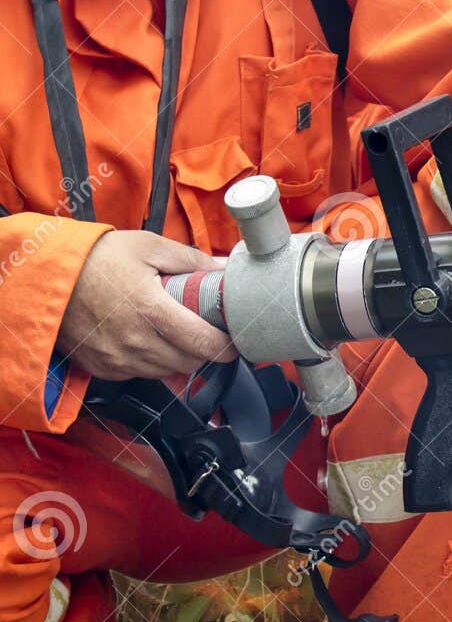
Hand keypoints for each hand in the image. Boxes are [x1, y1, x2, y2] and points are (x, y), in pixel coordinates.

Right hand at [58, 230, 236, 379]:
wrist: (45, 275)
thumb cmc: (96, 258)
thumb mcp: (148, 246)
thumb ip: (190, 260)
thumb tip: (223, 270)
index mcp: (152, 312)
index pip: (205, 345)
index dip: (227, 347)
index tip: (236, 341)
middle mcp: (136, 342)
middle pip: (190, 362)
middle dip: (204, 350)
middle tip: (205, 332)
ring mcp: (117, 359)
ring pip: (167, 371)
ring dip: (178, 357)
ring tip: (175, 333)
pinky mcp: (102, 368)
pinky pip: (139, 374)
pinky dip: (150, 362)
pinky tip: (146, 339)